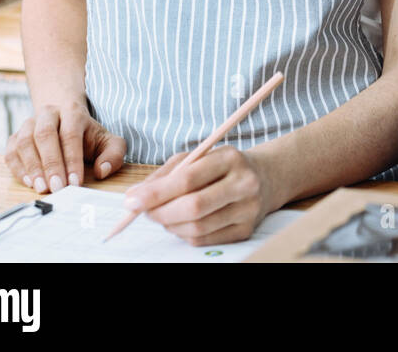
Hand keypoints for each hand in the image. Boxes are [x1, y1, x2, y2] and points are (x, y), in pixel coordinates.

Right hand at [5, 103, 126, 191]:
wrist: (65, 121)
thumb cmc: (88, 137)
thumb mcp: (108, 142)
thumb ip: (113, 155)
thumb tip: (101, 171)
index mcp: (73, 112)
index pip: (70, 134)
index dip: (72, 159)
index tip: (75, 182)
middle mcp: (48, 114)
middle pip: (45, 135)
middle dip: (51, 164)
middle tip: (57, 187)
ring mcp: (28, 124)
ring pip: (25, 142)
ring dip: (33, 167)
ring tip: (42, 187)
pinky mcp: (15, 137)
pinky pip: (11, 152)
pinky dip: (18, 168)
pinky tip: (30, 182)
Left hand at [122, 145, 279, 246]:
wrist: (265, 177)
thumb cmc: (221, 167)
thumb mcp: (197, 157)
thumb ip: (166, 174)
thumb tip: (134, 196)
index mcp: (230, 158)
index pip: (188, 179)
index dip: (156, 193)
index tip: (131, 201)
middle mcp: (244, 183)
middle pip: (193, 207)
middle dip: (160, 213)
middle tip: (143, 212)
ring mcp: (248, 209)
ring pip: (197, 228)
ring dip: (169, 225)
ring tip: (163, 216)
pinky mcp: (247, 230)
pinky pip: (204, 240)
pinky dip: (184, 234)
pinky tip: (181, 223)